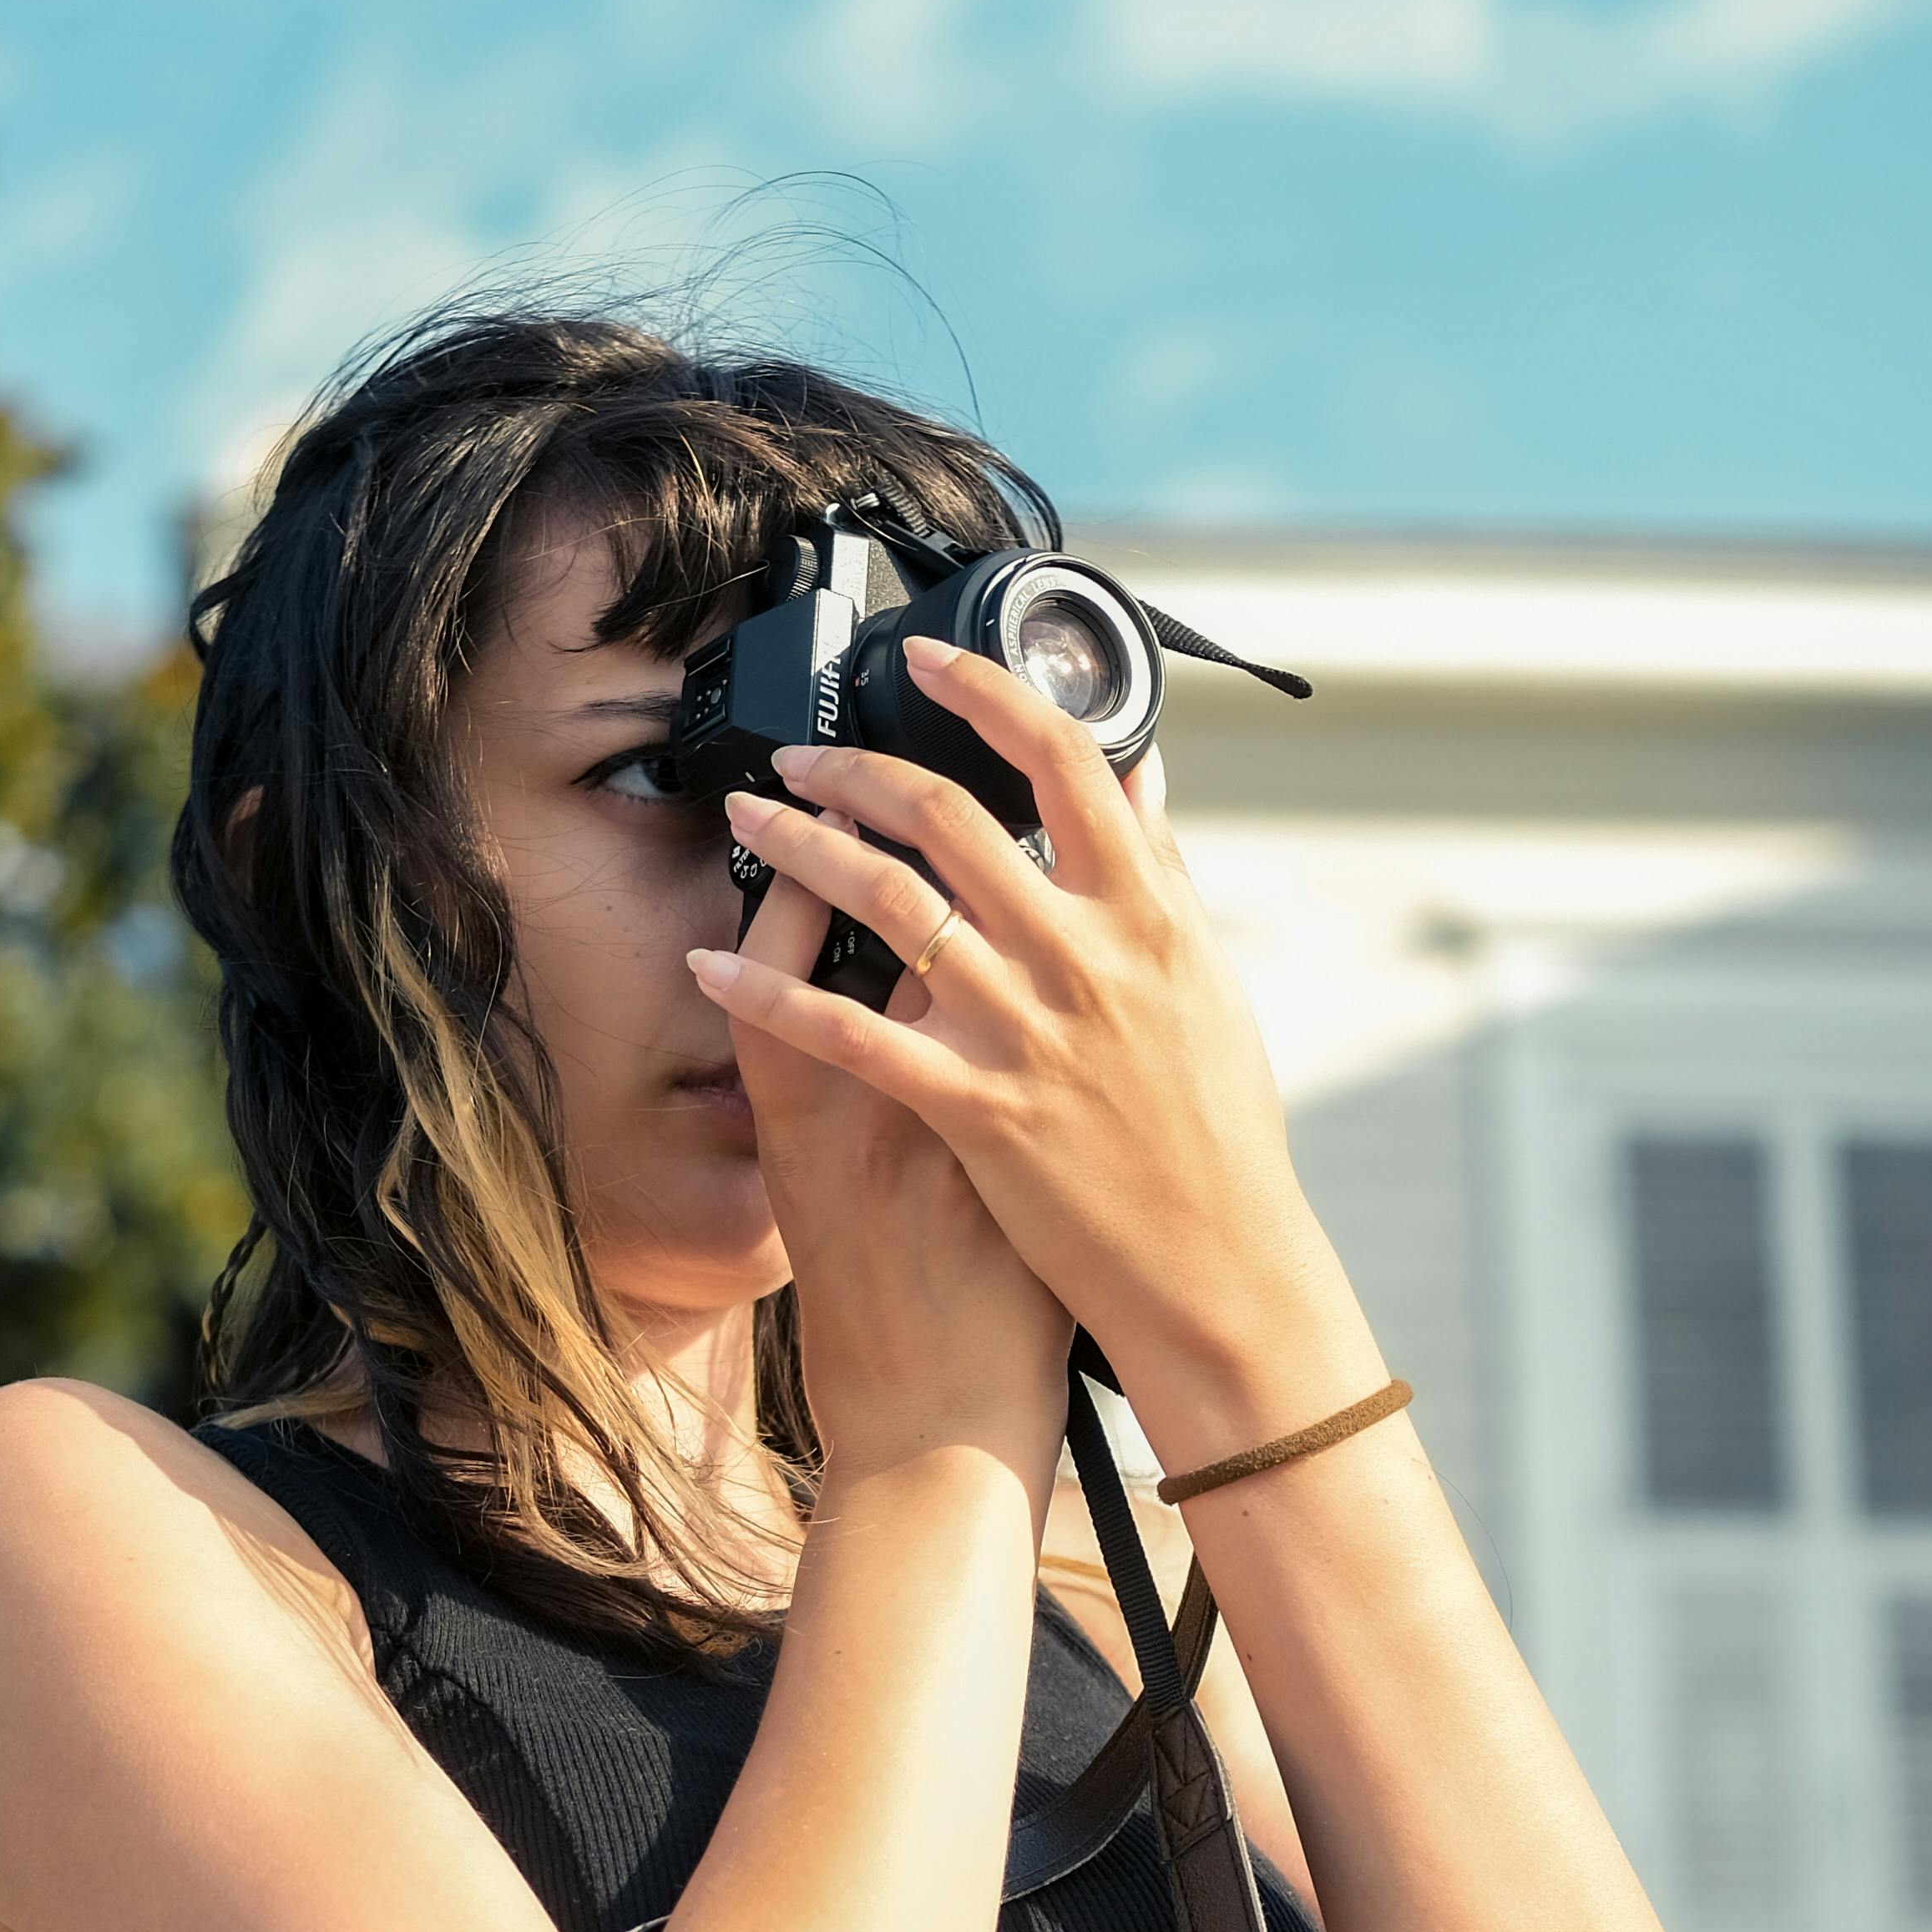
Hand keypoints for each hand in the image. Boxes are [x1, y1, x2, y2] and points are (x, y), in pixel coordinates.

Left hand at [693, 643, 1352, 1445]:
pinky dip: (770, 995)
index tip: (932, 663)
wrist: (1219, 1269)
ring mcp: (1027, 1032)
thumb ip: (1163, 876)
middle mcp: (1086, 958)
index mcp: (1149, 916)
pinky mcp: (976, 1109)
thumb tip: (1141, 773)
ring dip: (801, 850)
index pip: (1068, 764)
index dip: (989, 694)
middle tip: (801, 754)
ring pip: (888, 904)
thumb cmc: (1219, 1134)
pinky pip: (848, 1035)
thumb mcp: (1207, 987)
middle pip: (952, 818)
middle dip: (858, 770)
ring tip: (751, 819)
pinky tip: (712, 968)